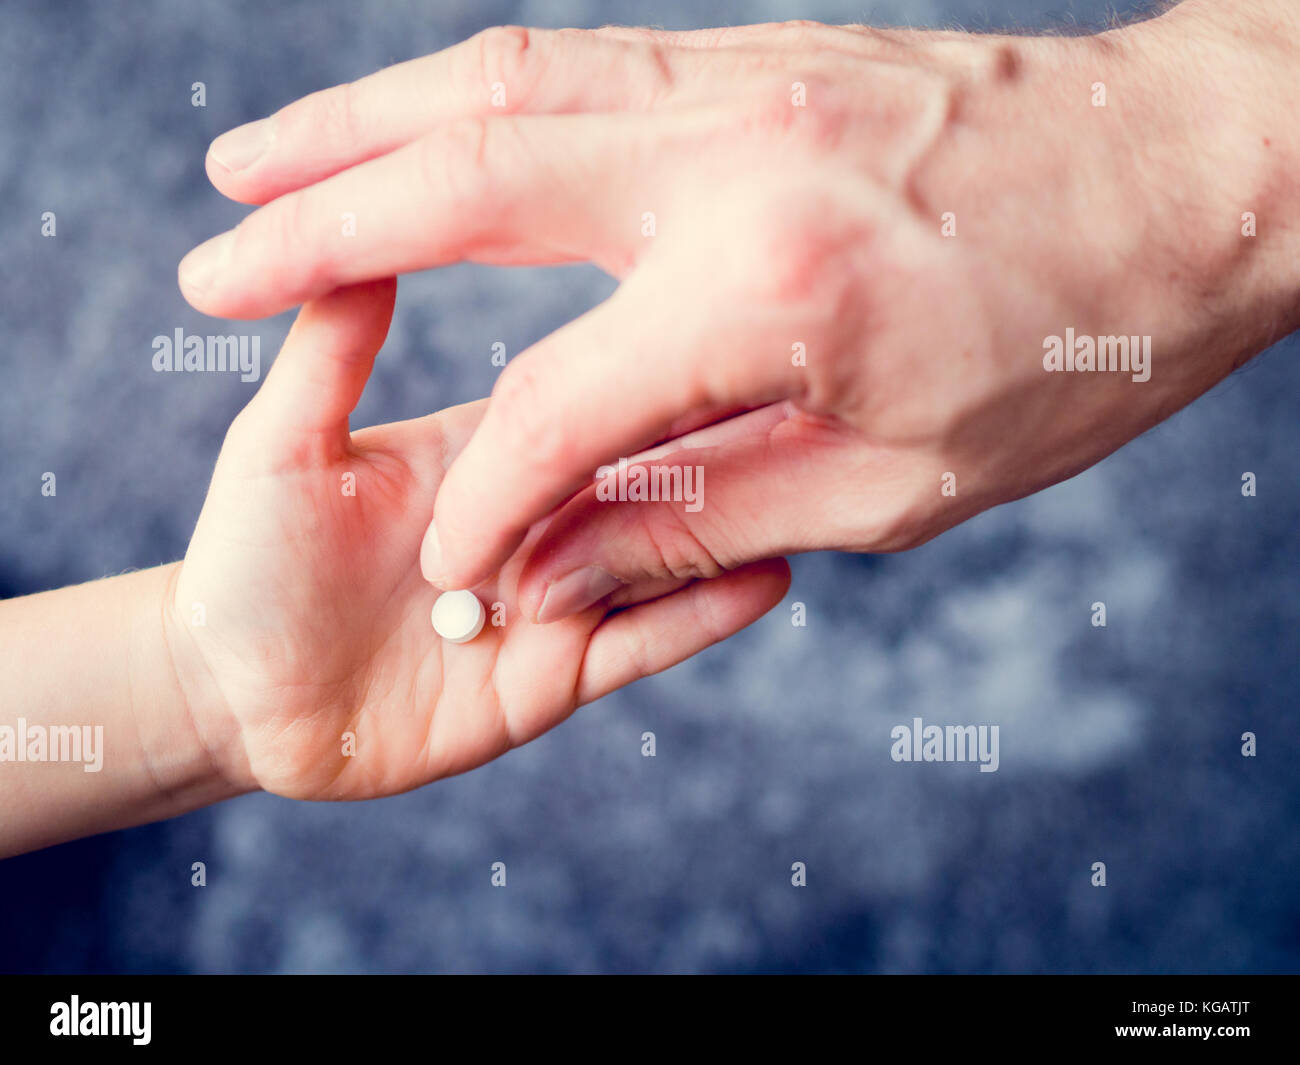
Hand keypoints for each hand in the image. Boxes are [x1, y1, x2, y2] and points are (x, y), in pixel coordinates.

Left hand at [167, 280, 787, 799]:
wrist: (239, 695)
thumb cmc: (250, 559)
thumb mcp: (284, 444)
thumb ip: (330, 352)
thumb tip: (362, 238)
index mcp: (486, 454)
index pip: (580, 403)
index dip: (638, 367)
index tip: (711, 310)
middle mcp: (536, 523)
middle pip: (637, 478)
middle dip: (708, 443)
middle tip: (794, 393)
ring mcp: (555, 601)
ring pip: (656, 558)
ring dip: (727, 522)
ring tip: (808, 480)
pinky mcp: (556, 677)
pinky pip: (637, 646)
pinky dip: (700, 615)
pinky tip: (762, 576)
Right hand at [178, 4, 1299, 624]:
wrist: (1192, 179)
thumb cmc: (1072, 347)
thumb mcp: (897, 484)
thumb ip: (705, 513)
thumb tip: (569, 553)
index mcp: (774, 293)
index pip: (562, 412)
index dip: (490, 508)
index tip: (449, 563)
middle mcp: (735, 160)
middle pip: (469, 178)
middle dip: (320, 220)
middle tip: (209, 246)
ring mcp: (744, 82)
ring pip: (504, 82)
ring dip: (366, 119)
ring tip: (264, 160)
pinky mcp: (759, 55)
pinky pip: (579, 61)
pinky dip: (473, 91)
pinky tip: (420, 122)